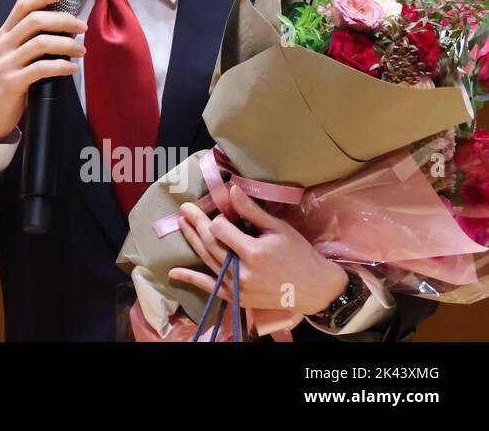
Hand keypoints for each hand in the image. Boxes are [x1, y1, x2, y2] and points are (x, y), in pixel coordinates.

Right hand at [0, 0, 86, 141]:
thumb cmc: (4, 86)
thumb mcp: (11, 58)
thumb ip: (28, 43)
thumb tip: (63, 30)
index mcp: (3, 35)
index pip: (23, 5)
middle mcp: (3, 45)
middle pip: (35, 20)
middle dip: (64, 20)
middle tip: (82, 27)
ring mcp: (6, 63)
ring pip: (41, 42)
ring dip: (67, 44)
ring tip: (81, 50)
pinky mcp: (12, 83)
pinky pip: (42, 68)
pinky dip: (61, 66)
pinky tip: (71, 68)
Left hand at [166, 184, 347, 315]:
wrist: (314, 289)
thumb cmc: (299, 254)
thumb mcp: (278, 229)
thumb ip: (251, 211)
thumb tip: (231, 189)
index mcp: (254, 252)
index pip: (221, 229)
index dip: (218, 218)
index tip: (220, 211)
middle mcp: (243, 273)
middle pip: (210, 243)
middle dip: (196, 224)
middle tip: (184, 209)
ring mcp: (238, 288)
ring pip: (207, 261)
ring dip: (192, 241)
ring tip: (181, 224)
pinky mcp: (237, 299)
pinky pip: (210, 288)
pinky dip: (191, 279)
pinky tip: (174, 272)